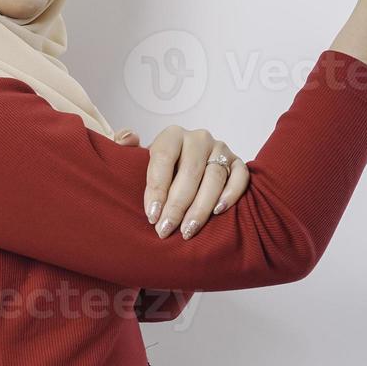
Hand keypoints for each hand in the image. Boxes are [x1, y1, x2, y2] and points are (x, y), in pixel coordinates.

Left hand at [113, 126, 248, 239]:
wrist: (184, 166)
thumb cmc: (160, 168)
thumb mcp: (138, 158)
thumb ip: (126, 148)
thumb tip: (128, 138)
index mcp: (172, 135)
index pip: (163, 158)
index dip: (156, 188)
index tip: (151, 214)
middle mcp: (198, 138)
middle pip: (189, 172)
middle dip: (176, 205)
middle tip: (165, 229)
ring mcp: (220, 149)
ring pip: (214, 178)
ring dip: (201, 207)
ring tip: (187, 230)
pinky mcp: (237, 162)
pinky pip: (240, 177)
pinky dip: (231, 194)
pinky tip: (218, 212)